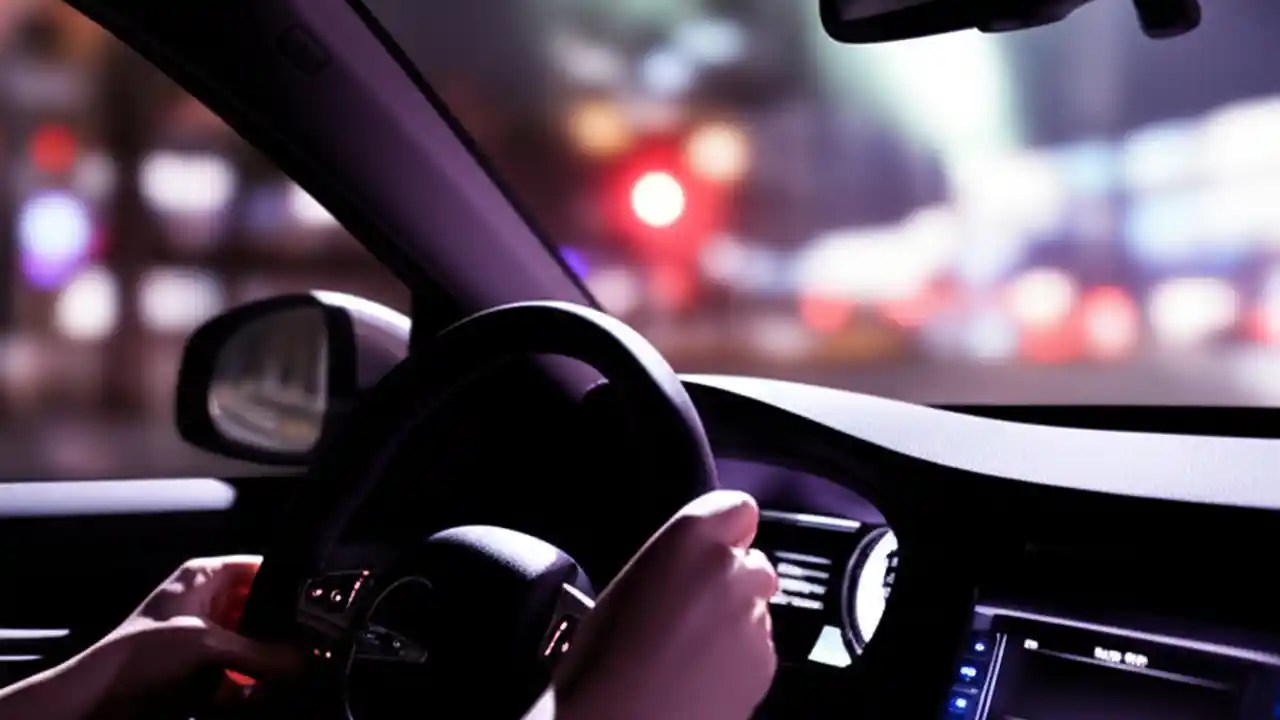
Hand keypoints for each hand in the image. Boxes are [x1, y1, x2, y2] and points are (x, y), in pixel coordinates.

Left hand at [0, 555, 299, 719]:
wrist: (100, 697)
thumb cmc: (138, 652)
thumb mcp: (207, 645)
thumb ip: (259, 653)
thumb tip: (302, 661)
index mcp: (204, 578)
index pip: (258, 568)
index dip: (286, 582)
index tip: (314, 600)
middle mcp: (207, 603)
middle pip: (259, 609)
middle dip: (279, 630)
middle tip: (308, 642)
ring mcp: (203, 637)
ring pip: (251, 643)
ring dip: (266, 660)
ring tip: (290, 671)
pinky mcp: (200, 669)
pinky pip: (238, 673)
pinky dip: (250, 684)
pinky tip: (263, 692)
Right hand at [552, 490, 778, 719]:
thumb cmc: (602, 660)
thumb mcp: (628, 584)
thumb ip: (674, 562)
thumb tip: (691, 565)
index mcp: (691, 538)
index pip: (738, 508)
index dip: (724, 530)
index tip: (710, 548)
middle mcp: (732, 570)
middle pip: (751, 562)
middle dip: (730, 581)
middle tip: (688, 611)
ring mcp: (754, 618)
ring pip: (755, 606)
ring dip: (732, 621)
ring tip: (687, 650)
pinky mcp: (764, 661)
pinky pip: (757, 646)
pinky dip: (736, 657)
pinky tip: (698, 675)